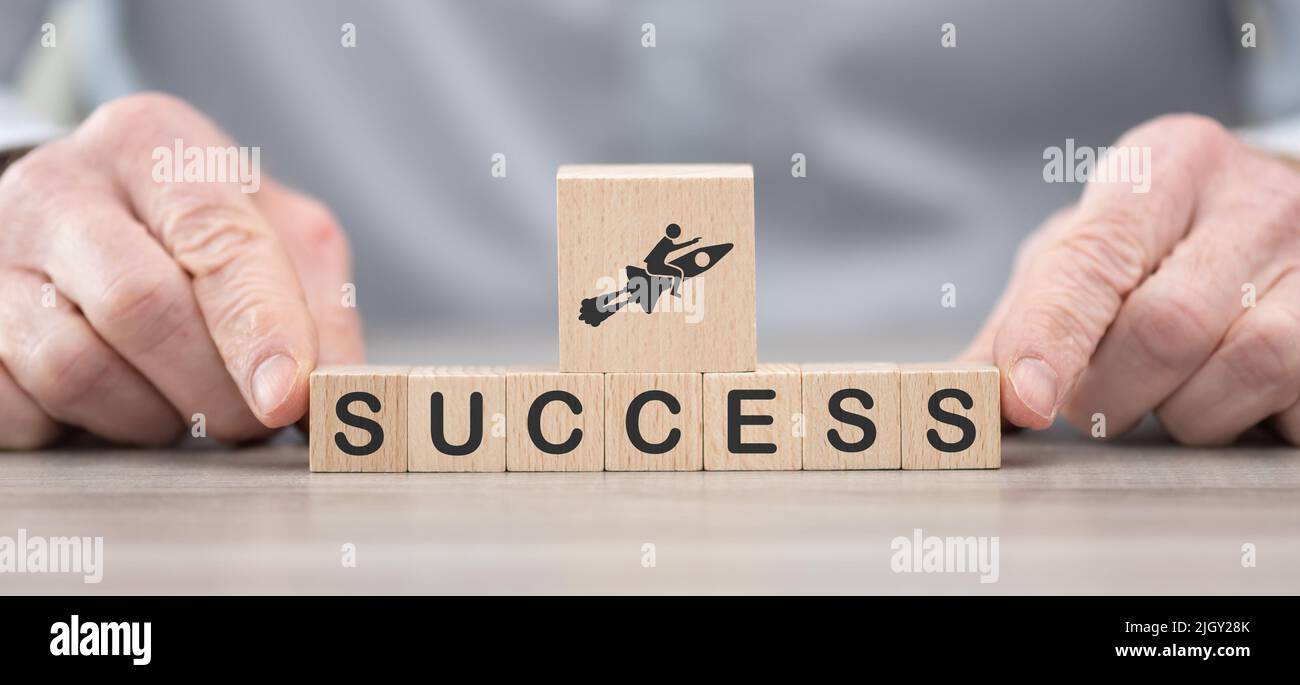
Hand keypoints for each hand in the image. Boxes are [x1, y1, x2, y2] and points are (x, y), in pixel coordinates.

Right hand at [0, 93, 363, 447]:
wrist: (89, 216)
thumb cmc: (206, 230)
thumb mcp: (283, 239)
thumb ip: (322, 310)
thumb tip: (340, 395)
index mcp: (156, 144)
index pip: (214, 239)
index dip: (259, 328)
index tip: (286, 397)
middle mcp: (62, 184)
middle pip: (142, 308)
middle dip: (213, 390)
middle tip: (249, 422)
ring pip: (74, 367)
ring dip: (150, 417)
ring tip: (182, 405)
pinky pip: (17, 407)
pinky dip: (81, 429)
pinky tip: (116, 399)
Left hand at [964, 114, 1299, 444]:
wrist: (1278, 221)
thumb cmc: (1159, 247)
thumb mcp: (1081, 256)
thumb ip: (1019, 322)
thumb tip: (955, 393)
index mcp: (1165, 166)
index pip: (1095, 258)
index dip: (1052, 336)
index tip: (1025, 400)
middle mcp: (1253, 200)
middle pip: (1165, 327)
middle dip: (1109, 390)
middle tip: (1095, 397)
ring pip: (1243, 367)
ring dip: (1186, 411)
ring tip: (1172, 388)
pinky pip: (1298, 398)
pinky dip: (1248, 419)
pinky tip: (1231, 392)